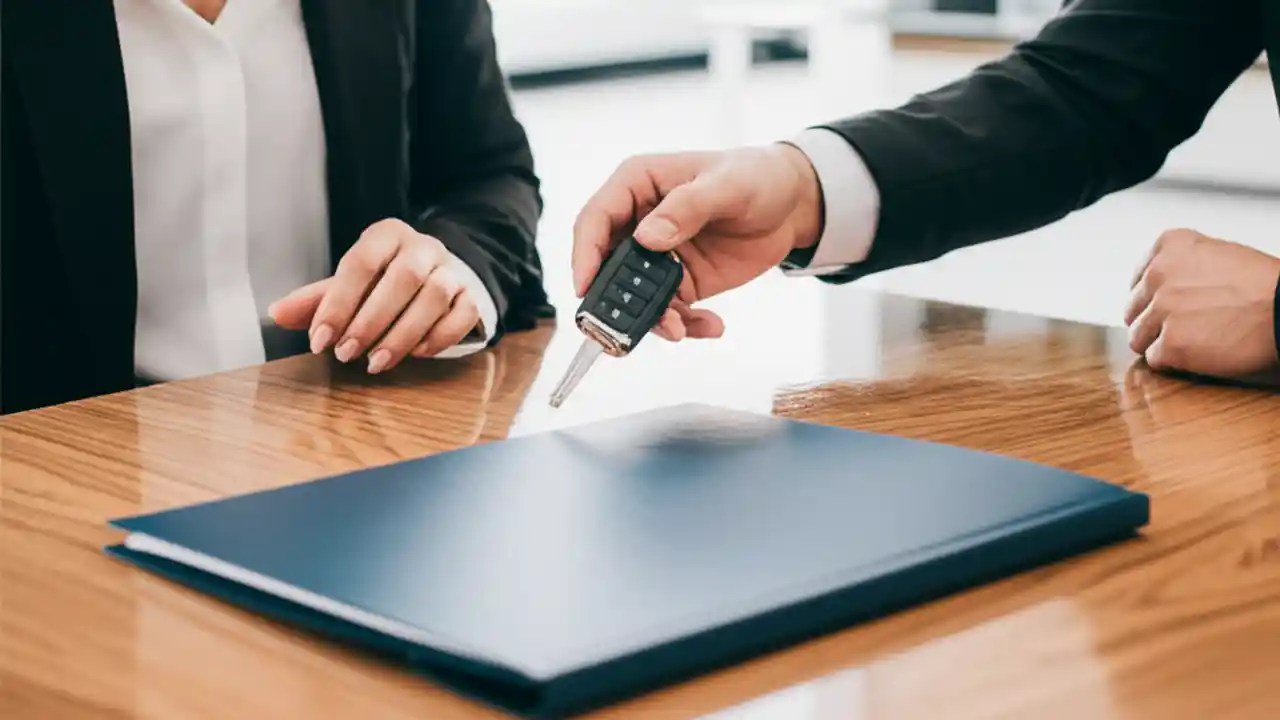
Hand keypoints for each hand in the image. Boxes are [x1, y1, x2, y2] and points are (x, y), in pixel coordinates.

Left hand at [269, 219, 480, 373]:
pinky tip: (416, 354)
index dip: (338, 302)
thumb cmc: (385, 282)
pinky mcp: (472, 295)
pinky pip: (462, 314)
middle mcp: (423, 247)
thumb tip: (276, 313)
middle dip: (371, 321)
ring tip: (376, 363)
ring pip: (435, 296)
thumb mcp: (350, 285)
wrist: (436, 277)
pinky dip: (439, 337)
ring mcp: (452, 270)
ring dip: (402, 334)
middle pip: (403, 278)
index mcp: (387, 235)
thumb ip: (317, 299)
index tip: (319, 339)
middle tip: (346, 354)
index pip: (362, 262)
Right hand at [572, 144, 823, 339]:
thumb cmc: (757, 177)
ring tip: (681, 329)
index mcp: (638, 186)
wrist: (792, 204)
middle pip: (608, 267)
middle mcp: (639, 223)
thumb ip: (687, 207)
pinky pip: (670, 311)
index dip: (585, 254)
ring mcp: (658, 257)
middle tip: (623, 328)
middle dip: (614, 301)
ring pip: (636, 297)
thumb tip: (647, 237)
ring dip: (653, 319)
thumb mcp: (727, 185)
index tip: (585, 288)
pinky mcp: (681, 282)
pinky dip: (686, 325)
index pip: (596, 220)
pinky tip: (711, 326)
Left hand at [1124, 229, 1279, 380]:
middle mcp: (1158, 274)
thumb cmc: (1267, 286)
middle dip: (1153, 321)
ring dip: (1160, 343)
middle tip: (1184, 328)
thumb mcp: (1220, 255)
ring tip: (1194, 342)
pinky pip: (1155, 359)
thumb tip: (1162, 285)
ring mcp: (1162, 310)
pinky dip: (1173, 362)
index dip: (1153, 298)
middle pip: (1134, 309)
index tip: (1171, 306)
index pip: (1139, 280)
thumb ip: (1184, 265)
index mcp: (1170, 246)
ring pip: (1138, 337)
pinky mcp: (1170, 344)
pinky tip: (1198, 355)